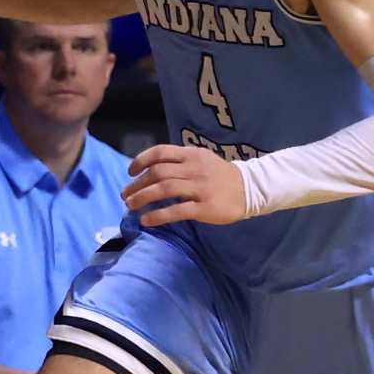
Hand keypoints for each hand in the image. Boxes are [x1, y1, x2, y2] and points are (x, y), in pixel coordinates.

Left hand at [122, 144, 246, 225]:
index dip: (140, 161)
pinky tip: (146, 220)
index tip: (130, 172)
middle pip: (158, 173)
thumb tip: (150, 169)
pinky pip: (177, 210)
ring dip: (142, 198)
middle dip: (137, 184)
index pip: (160, 153)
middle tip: (125, 195)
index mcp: (191, 154)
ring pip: (164, 189)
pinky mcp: (205, 207)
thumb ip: (179, 161)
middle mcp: (194, 168)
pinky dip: (158, 215)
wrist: (249, 189)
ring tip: (130, 206)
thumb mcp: (201, 159)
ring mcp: (200, 188)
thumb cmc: (220, 175)